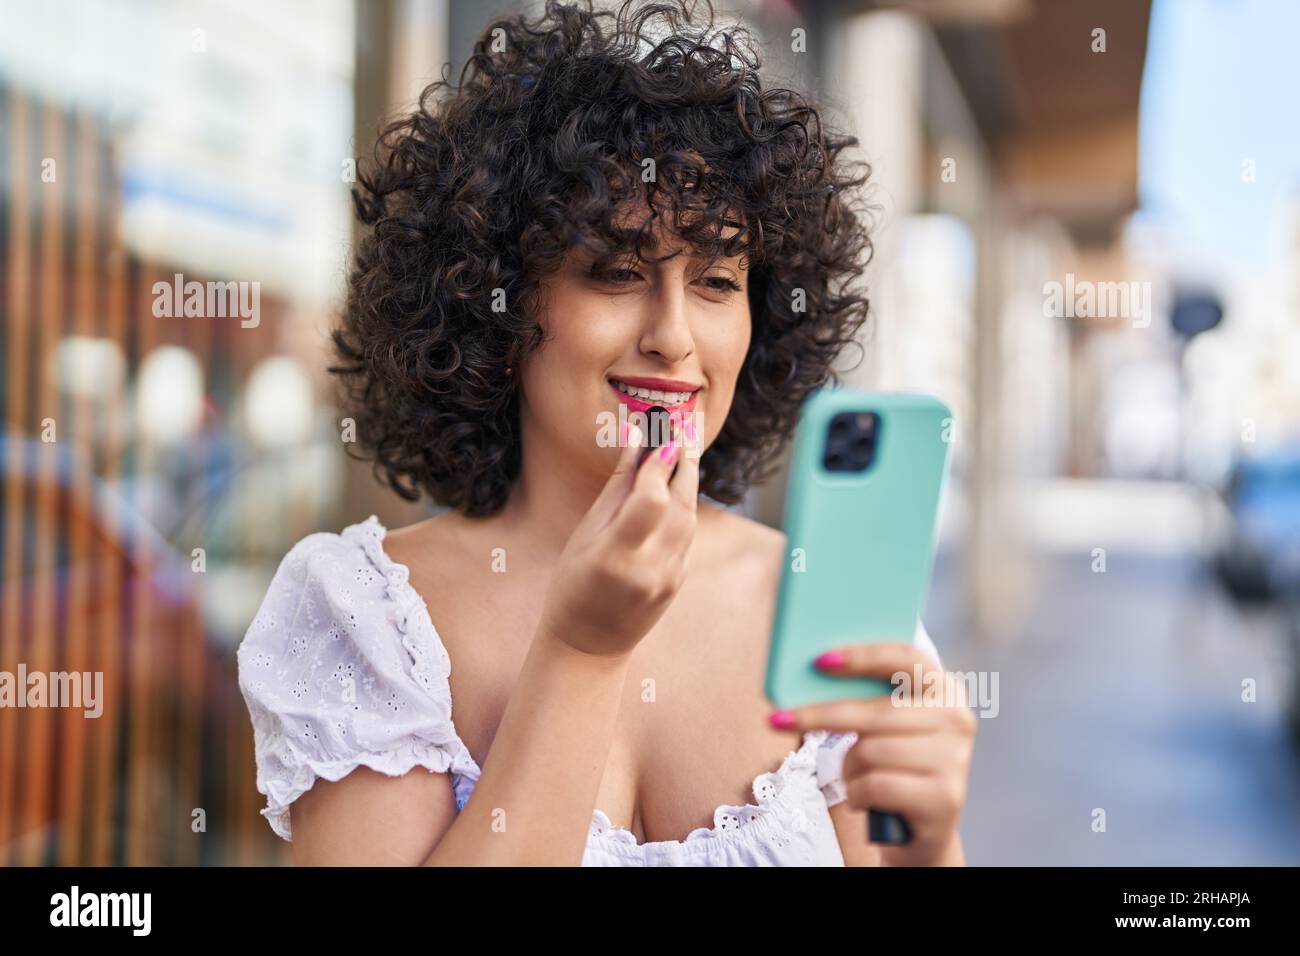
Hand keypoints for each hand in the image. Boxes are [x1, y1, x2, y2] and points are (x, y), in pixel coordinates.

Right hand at [538, 417, 699, 658]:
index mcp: (615, 557)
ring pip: (690, 519)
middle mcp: (648, 569)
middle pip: (680, 506)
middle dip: (686, 463)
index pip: (651, 501)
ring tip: (686, 448)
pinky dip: (685, 507)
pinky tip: (679, 486)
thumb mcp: (586, 534)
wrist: (588, 645)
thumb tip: (635, 439)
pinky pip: (687, 536)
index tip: (667, 435)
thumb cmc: (574, 585)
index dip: (660, 465)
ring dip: (690, 481)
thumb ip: (617, 487)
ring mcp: (668, 579)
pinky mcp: (679, 582)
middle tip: (687, 428)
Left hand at [770, 640, 975, 865]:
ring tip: (855, 778)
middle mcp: (957, 719)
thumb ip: (868, 697)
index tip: (820, 661)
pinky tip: (864, 800)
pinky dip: (857, 794)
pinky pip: (875, 785)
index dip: (862, 656)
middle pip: (875, 712)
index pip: (905, 659)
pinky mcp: (944, 797)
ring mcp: (955, 759)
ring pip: (870, 751)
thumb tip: (814, 670)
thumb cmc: (893, 766)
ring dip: (848, 769)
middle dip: (819, 717)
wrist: (921, 830)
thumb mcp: (886, 726)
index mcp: (945, 689)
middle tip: (775, 720)